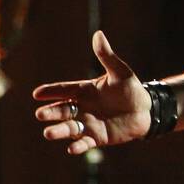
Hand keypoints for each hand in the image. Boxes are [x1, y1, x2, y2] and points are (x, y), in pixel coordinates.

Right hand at [32, 30, 152, 154]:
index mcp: (84, 91)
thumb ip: (107, 56)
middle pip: (62, 111)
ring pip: (69, 128)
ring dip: (59, 131)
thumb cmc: (131, 89)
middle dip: (51, 113)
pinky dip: (78, 146)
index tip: (37, 94)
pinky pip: (85, 142)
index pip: (63, 90)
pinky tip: (72, 148)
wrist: (147, 110)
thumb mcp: (120, 72)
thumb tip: (98, 34)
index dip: (51, 92)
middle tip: (40, 115)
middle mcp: (82, 108)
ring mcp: (88, 123)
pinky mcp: (98, 137)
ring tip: (48, 133)